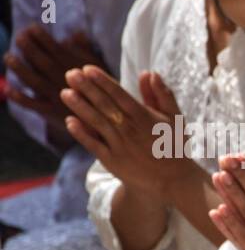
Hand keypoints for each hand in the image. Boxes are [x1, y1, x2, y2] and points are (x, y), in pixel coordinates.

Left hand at [4, 27, 106, 127]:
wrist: (110, 123)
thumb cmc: (104, 93)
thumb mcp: (102, 69)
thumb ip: (86, 51)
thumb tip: (77, 33)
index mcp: (76, 70)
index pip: (55, 49)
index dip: (42, 37)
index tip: (32, 27)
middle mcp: (64, 82)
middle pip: (43, 62)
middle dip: (29, 47)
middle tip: (19, 36)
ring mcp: (56, 97)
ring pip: (34, 81)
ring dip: (20, 69)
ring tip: (8, 57)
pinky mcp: (51, 112)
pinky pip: (33, 105)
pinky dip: (20, 98)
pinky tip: (9, 89)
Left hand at [61, 65, 194, 196]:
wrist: (173, 180)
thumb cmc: (172, 144)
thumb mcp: (174, 118)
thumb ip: (161, 94)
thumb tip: (150, 73)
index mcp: (144, 117)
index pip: (119, 94)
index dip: (102, 81)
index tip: (87, 69)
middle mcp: (130, 130)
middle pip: (104, 105)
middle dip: (86, 88)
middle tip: (70, 74)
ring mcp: (120, 146)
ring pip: (96, 122)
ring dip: (80, 107)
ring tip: (65, 92)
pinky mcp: (112, 161)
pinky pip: (93, 145)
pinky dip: (81, 134)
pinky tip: (70, 121)